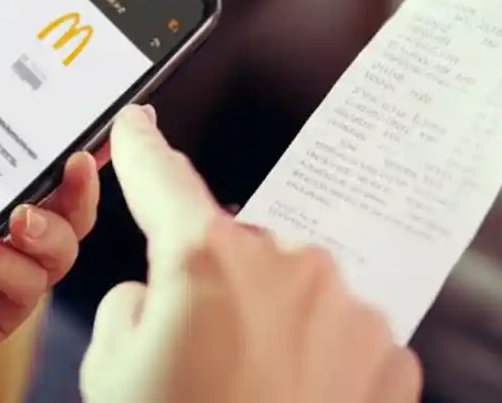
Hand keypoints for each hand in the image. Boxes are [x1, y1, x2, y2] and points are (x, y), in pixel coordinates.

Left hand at [0, 3, 103, 401]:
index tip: (89, 98)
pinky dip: (12, 264)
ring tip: (21, 213)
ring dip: (58, 221)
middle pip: (70, 190)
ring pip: (65, 239)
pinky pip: (29, 286)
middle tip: (79, 154)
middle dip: (87, 172)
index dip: (73, 122)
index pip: (35, 142)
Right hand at [79, 106, 421, 402]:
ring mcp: (346, 308)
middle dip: (220, 288)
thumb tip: (159, 296)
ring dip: (274, 326)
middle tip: (199, 357)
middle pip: (239, 250)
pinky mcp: (389, 353)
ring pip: (296, 292)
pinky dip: (319, 360)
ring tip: (250, 393)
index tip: (139, 125)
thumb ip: (132, 307)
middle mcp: (285, 265)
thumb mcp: (112, 374)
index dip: (143, 148)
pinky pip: (341, 335)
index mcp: (205, 260)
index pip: (162, 179)